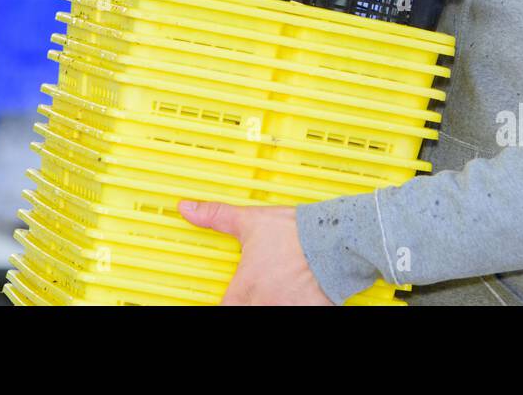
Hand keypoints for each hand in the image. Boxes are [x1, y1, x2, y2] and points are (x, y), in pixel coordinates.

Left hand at [177, 200, 333, 304]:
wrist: (335, 239)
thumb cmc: (295, 232)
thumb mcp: (251, 220)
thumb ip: (216, 217)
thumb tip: (187, 208)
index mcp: (244, 289)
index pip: (223, 310)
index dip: (226, 303)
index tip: (230, 298)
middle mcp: (263, 306)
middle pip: (246, 313)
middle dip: (252, 302)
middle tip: (261, 289)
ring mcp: (287, 311)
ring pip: (272, 313)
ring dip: (273, 302)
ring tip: (281, 290)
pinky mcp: (310, 313)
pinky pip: (296, 314)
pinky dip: (295, 304)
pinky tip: (298, 294)